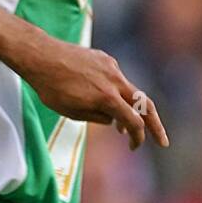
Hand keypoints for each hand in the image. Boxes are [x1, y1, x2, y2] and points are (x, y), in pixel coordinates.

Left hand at [20, 36, 167, 150]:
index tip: (134, 146)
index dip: (138, 137)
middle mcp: (114, 81)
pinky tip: (103, 100)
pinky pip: (116, 78)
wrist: (40, 56)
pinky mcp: (105, 58)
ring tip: (120, 126)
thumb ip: (97, 117)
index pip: (134, 122)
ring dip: (130, 109)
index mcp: (107, 98)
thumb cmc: (50, 87)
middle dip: (155, 125)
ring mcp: (111, 67)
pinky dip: (116, 92)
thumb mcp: (71, 112)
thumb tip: (114, 120)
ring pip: (130, 91)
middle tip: (161, 141)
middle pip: (146, 105)